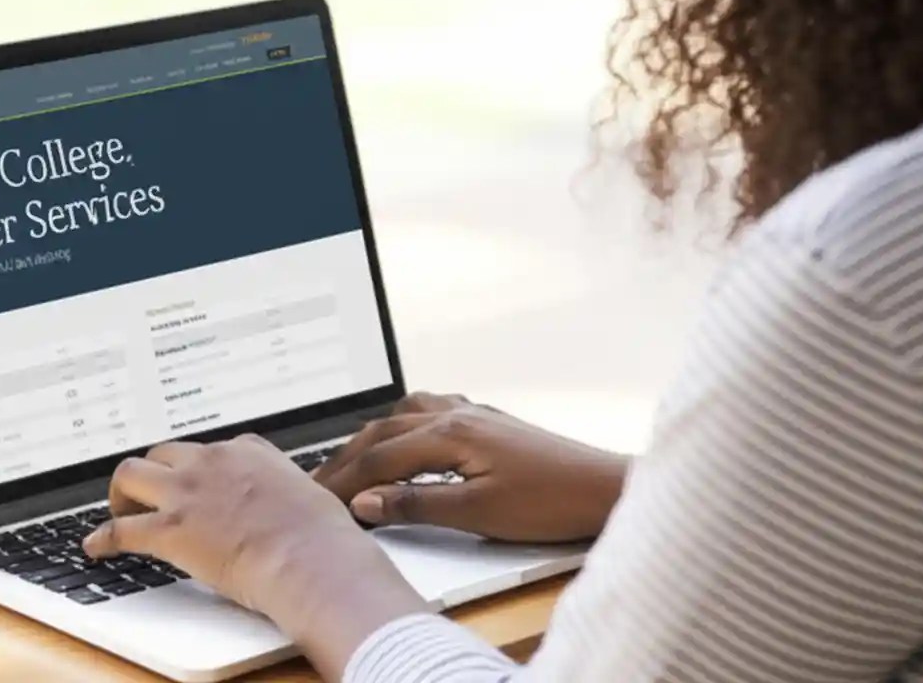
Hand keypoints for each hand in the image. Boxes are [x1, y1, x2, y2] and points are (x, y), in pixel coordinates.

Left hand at [83, 434, 426, 680]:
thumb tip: (295, 507)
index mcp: (248, 452)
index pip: (212, 449)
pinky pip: (120, 529)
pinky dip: (102, 538)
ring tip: (120, 510)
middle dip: (154, 472)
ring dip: (121, 492)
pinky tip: (95, 546)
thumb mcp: (311, 496)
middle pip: (164, 452)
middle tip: (150, 495)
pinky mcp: (170, 530)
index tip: (195, 481)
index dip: (199, 467)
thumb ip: (290, 494)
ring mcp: (187, 494)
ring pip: (131, 473)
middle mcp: (212, 463)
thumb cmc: (322, 536)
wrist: (311, 559)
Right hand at [313, 392, 629, 541]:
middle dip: (347, 459)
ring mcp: (473, 413)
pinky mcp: (489, 421)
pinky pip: (430, 410)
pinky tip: (407, 435)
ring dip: (373, 437)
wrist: (604, 488)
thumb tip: (364, 502)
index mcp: (449, 433)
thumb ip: (416, 504)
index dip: (343, 484)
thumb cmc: (550, 502)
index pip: (378, 459)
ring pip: (404, 414)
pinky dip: (404, 423)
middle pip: (383, 432)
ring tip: (352, 461)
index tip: (318, 503)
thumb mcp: (478, 512)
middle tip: (319, 485)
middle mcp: (456, 414)